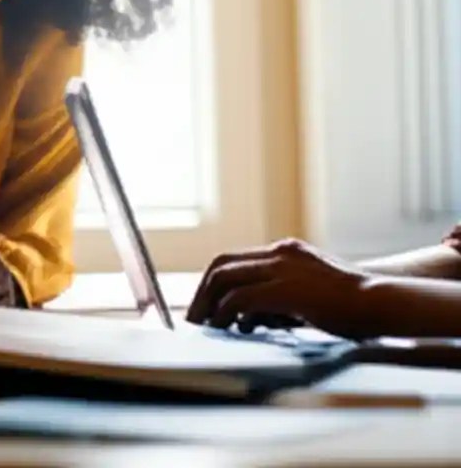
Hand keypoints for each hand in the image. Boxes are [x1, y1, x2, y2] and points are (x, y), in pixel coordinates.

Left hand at [186, 239, 373, 337]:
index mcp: (285, 251)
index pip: (233, 260)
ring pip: (224, 279)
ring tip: (204, 325)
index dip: (213, 282)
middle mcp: (279, 253)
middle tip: (195, 318)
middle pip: (221, 265)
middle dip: (202, 292)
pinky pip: (240, 299)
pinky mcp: (285, 289)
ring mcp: (282, 268)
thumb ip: (277, 298)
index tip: (204, 304)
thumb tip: (244, 317)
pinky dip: (226, 314)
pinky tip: (225, 328)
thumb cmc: (351, 305)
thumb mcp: (308, 292)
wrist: (382, 302)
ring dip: (208, 303)